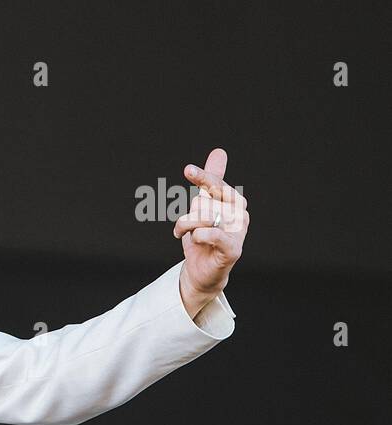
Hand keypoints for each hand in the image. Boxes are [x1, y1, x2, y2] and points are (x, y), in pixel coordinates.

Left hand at [174, 147, 249, 317]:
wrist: (202, 272)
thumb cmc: (203, 237)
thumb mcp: (202, 207)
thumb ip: (211, 181)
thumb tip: (219, 152)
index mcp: (234, 202)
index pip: (217, 184)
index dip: (203, 177)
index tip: (187, 170)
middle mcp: (240, 215)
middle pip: (205, 202)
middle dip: (188, 214)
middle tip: (183, 227)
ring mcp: (239, 232)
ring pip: (203, 217)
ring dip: (185, 226)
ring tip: (184, 235)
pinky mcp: (233, 249)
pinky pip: (211, 234)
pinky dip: (197, 236)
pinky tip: (196, 241)